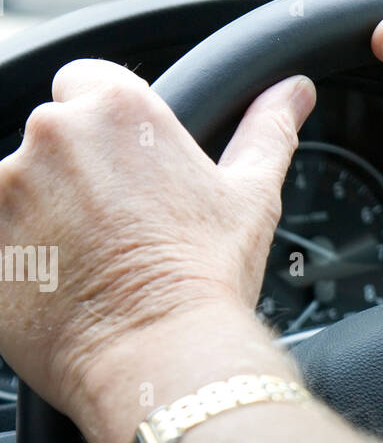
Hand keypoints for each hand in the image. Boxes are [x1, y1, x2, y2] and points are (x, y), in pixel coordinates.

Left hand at [0, 59, 315, 417]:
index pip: (85, 84)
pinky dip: (16, 255)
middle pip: (50, 138)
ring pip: (16, 187)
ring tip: (82, 266)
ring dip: (39, 217)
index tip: (122, 177)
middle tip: (111, 232)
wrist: (162, 358)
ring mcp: (6, 185)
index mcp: (117, 106)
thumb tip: (294, 91)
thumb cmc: (206, 279)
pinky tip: (51, 285)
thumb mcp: (250, 198)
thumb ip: (267, 130)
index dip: (105, 134)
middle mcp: (52, 133)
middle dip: (73, 177)